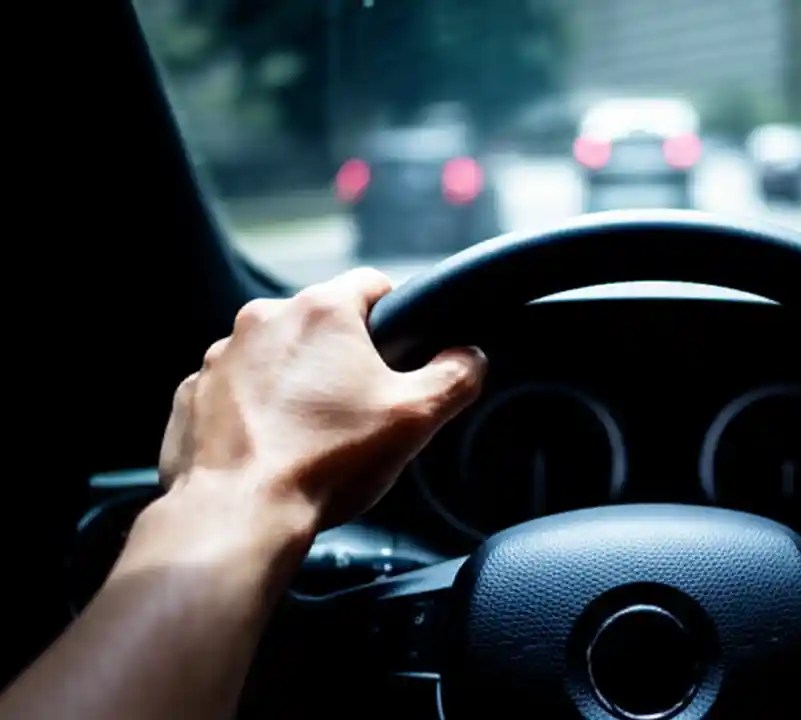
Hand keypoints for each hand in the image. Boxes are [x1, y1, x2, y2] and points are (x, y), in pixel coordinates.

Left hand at [157, 268, 486, 535]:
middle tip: (362, 408)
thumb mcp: (417, 416)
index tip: (403, 351)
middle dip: (344, 358)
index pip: (374, 285)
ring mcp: (220, 357)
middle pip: (322, 325)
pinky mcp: (192, 396)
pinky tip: (274, 450)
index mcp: (321, 311)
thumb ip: (457, 375)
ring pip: (276, 358)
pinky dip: (255, 413)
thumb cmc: (325, 461)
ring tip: (314, 436)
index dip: (398, 315)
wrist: (239, 514)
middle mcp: (263, 321)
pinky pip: (236, 393)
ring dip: (296, 384)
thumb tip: (469, 358)